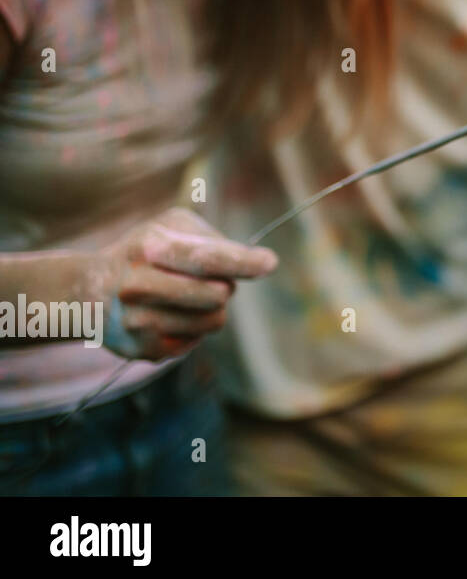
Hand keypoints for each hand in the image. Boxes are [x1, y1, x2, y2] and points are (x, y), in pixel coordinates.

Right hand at [88, 207, 276, 361]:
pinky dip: (194, 327)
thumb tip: (251, 260)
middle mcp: (139, 287)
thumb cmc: (142, 253)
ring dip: (213, 308)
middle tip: (209, 279)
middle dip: (224, 285)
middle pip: (217, 294)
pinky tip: (169, 315)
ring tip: (185, 297)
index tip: (268, 262)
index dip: (242, 262)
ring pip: (214, 320)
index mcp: (148, 250)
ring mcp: (139, 322)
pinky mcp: (144, 350)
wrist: (86, 293)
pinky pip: (198, 340)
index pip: (205, 258)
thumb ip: (210, 238)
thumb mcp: (168, 228)